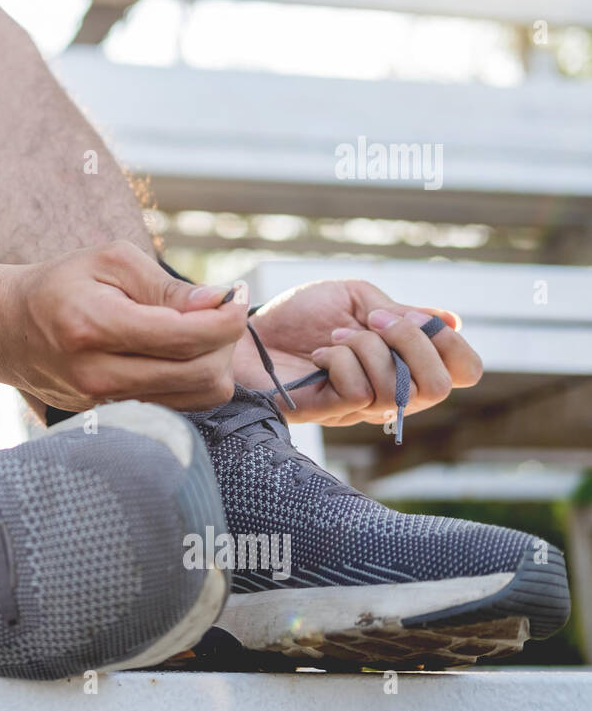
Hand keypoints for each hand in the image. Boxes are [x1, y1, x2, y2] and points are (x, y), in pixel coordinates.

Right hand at [8, 241, 246, 411]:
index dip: (227, 318)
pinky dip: (191, 378)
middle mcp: (97, 374)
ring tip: (199, 330)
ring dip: (213, 362)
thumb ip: (165, 285)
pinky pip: (176, 405)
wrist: (4, 328)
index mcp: (94, 326)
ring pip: (195, 397)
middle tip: (221, 310)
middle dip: (226, 340)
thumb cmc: (59, 286)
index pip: (186, 337)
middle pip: (200, 374)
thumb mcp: (109, 262)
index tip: (237, 296)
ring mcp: (102, 403)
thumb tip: (217, 303)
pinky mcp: (109, 416)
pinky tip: (179, 351)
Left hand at [233, 279, 482, 425]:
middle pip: (439, 386)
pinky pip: (359, 391)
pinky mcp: (331, 412)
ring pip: (396, 387)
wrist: (248, 331)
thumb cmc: (298, 316)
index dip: (456, 347)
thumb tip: (451, 320)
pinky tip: (319, 354)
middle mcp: (390, 390)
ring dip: (364, 346)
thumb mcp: (356, 299)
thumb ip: (401, 311)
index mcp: (404, 361)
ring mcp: (361, 406)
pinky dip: (340, 360)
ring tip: (334, 336)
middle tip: (375, 321)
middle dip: (411, 342)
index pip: (463, 372)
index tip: (421, 319)